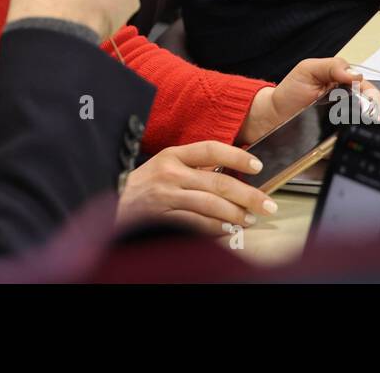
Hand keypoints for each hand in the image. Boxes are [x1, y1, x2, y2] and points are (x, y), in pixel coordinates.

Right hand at [117, 141, 277, 233]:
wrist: (114, 203)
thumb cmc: (144, 185)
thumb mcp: (165, 165)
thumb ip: (193, 166)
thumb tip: (231, 173)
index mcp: (172, 155)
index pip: (211, 149)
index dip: (237, 156)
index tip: (257, 166)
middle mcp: (170, 173)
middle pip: (218, 182)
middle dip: (248, 195)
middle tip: (266, 203)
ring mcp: (167, 197)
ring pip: (211, 205)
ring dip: (235, 215)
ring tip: (249, 219)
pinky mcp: (163, 218)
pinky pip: (196, 225)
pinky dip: (215, 229)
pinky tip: (227, 230)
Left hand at [237, 58, 379, 144]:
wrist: (273, 116)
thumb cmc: (290, 91)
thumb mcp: (308, 70)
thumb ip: (332, 66)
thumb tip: (356, 75)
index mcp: (345, 85)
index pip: (369, 91)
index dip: (373, 98)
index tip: (371, 103)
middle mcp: (347, 105)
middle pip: (371, 112)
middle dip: (372, 115)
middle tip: (366, 118)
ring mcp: (342, 125)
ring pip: (362, 129)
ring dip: (364, 130)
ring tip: (358, 130)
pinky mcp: (335, 141)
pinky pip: (349, 144)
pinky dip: (351, 144)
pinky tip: (348, 142)